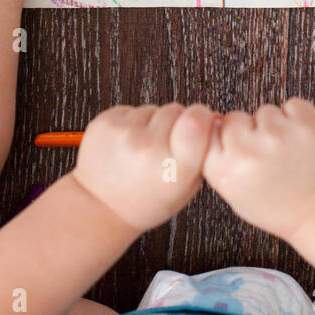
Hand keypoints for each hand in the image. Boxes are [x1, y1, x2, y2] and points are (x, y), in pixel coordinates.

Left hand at [71, 103, 214, 231]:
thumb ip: (201, 154)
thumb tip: (213, 118)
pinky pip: (130, 109)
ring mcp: (124, 134)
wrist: (100, 206)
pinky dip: (131, 123)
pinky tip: (126, 145)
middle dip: (175, 123)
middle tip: (164, 146)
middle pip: (176, 109)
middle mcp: (149, 148)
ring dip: (151, 123)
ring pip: (152, 108)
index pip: (197, 120)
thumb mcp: (185, 189)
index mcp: (174, 167)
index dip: (201, 117)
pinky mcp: (105, 123)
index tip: (198, 123)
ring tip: (142, 149)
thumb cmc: (146, 201)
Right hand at [202, 98, 314, 240]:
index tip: (239, 148)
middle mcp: (247, 151)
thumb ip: (217, 159)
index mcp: (224, 170)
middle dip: (248, 130)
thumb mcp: (232, 191)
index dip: (225, 137)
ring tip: (286, 151)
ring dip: (275, 125)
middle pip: (235, 117)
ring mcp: (277, 136)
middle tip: (265, 155)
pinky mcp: (305, 125)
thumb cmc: (276, 203)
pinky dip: (297, 118)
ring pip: (265, 111)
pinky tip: (300, 141)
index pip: (207, 130)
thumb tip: (211, 120)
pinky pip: (292, 105)